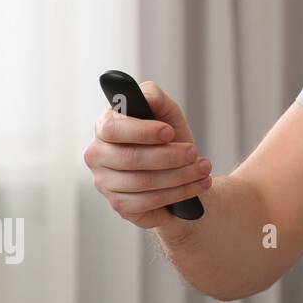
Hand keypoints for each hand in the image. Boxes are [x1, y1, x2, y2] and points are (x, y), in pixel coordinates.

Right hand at [83, 80, 212, 229]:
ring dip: (181, 176)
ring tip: (204, 168)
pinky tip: (197, 186)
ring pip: (143, 182)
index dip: (142, 131)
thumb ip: (155, 97)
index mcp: (104, 127)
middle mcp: (97, 155)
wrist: (182, 169)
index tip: (169, 132)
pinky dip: (179, 194)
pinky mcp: (120, 205)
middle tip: (194, 152)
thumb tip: (147, 98)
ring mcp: (105, 183)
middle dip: (169, 156)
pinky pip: (149, 202)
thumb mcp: (167, 113)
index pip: (112, 129)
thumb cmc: (169, 137)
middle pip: (131, 159)